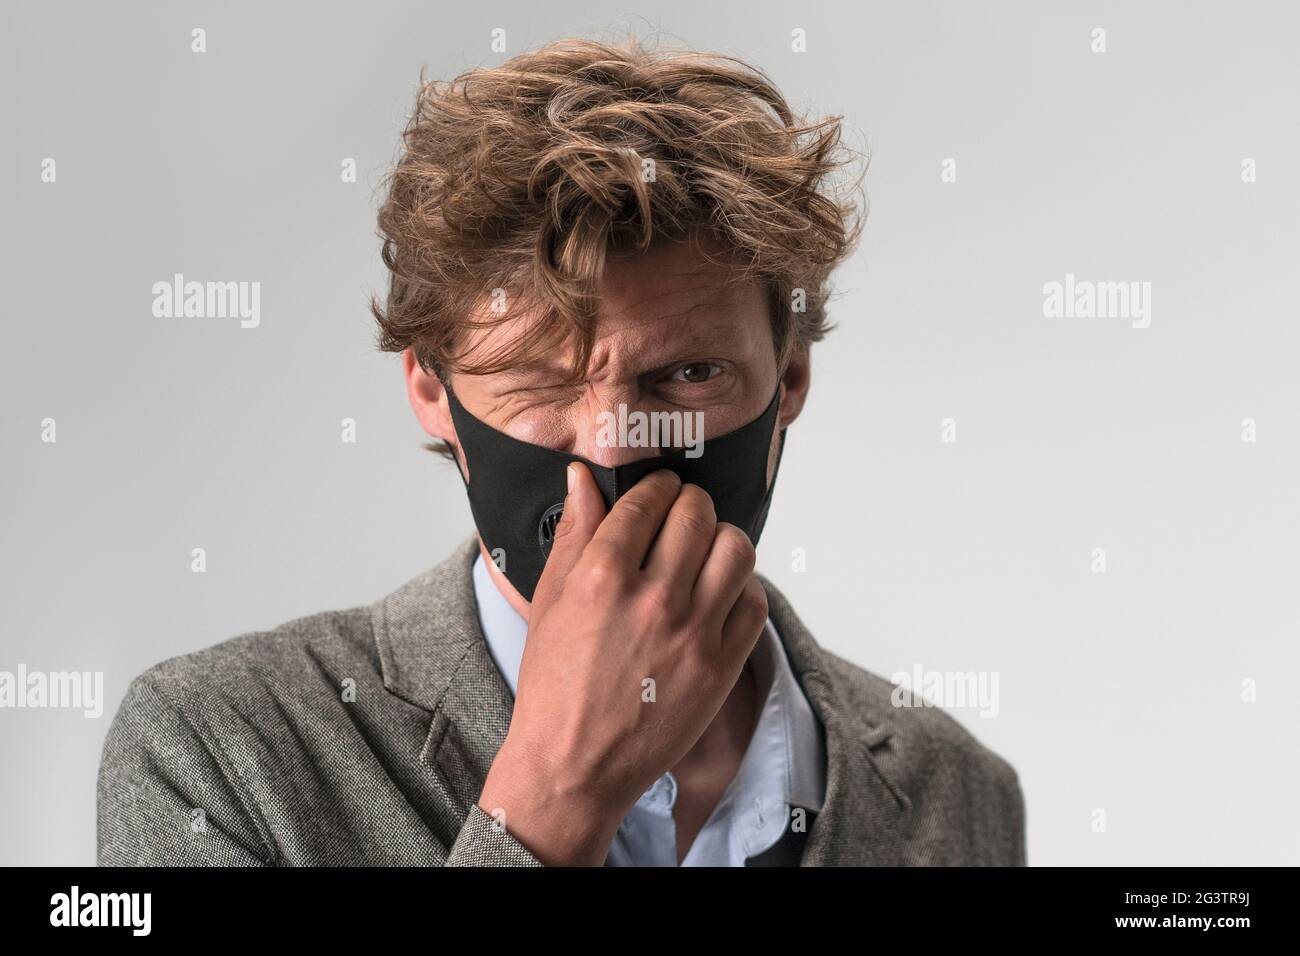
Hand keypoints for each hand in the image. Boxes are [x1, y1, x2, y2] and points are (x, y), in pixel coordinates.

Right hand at [476, 463, 768, 864]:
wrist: (574, 764)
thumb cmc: (555, 685)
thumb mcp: (549, 601)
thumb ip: (574, 534)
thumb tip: (582, 477)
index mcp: (602, 578)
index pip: (647, 501)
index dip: (658, 485)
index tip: (661, 487)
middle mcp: (653, 600)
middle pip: (697, 515)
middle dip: (691, 503)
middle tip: (685, 511)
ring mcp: (693, 634)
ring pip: (736, 549)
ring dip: (724, 537)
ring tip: (709, 547)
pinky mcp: (721, 667)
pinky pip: (755, 602)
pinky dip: (743, 587)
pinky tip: (722, 591)